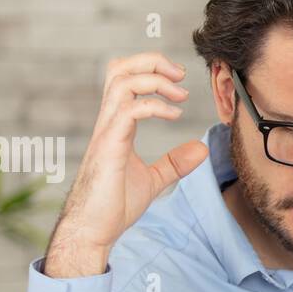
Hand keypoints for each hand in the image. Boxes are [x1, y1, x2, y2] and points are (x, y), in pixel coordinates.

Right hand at [45, 53, 209, 277]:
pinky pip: (130, 110)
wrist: (92, 230)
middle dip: (151, 61)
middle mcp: (108, 122)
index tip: (179, 82)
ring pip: (122, 81)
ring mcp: (106, 131)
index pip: (124, 78)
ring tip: (180, 93)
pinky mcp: (109, 146)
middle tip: (180, 74)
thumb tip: (200, 148)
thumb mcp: (152, 179)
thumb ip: (174, 162)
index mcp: (115, 124)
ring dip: (155, 79)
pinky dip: (155, 106)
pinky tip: (174, 116)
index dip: (151, 69)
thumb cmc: (113, 205)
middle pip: (120, 68)